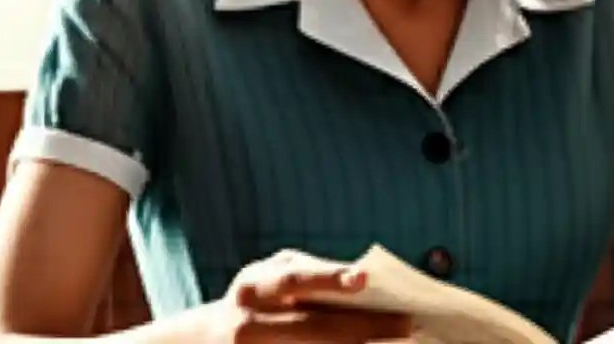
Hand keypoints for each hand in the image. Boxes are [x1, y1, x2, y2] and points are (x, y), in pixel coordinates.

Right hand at [197, 248, 413, 342]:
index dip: (328, 278)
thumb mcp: (270, 276)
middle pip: (312, 327)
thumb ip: (309, 275)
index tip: (364, 278)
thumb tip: (364, 282)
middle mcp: (249, 324)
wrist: (208, 341)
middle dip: (363, 327)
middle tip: (405, 324)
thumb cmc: (257, 299)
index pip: (294, 279)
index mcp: (253, 287)